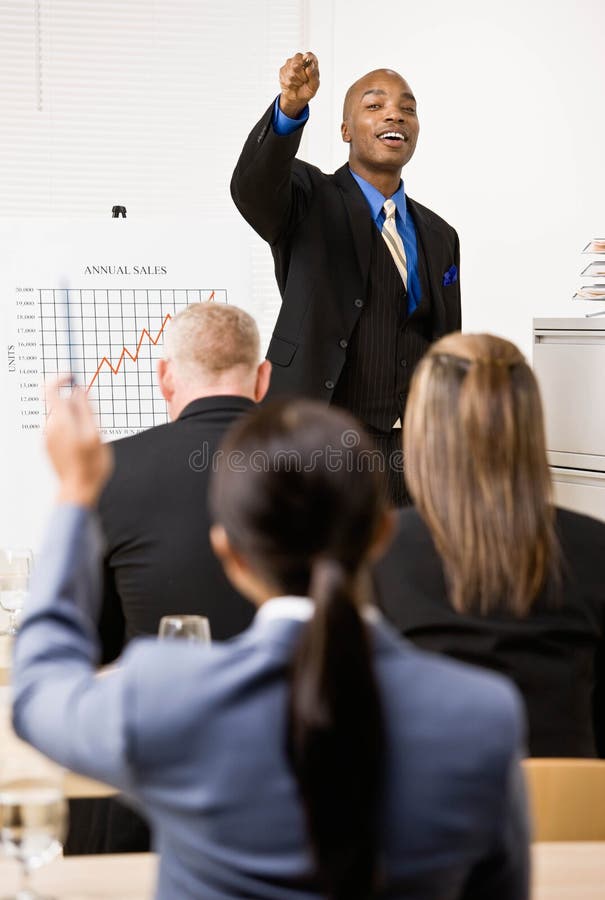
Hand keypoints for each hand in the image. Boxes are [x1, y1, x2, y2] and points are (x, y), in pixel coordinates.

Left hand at [45, 377, 113, 507]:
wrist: (77, 490)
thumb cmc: (90, 465)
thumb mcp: (95, 434)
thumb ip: (87, 410)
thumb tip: (80, 390)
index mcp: (60, 421)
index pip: (51, 389)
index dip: (61, 378)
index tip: (74, 376)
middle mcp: (49, 427)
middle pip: (58, 402)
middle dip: (74, 402)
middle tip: (92, 416)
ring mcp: (47, 437)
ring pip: (60, 416)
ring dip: (74, 417)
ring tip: (90, 437)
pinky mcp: (48, 446)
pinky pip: (58, 428)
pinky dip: (70, 428)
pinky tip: (82, 446)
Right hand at [279, 52, 319, 117]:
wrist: (297, 97)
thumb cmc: (307, 89)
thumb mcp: (314, 85)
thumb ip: (313, 75)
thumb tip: (309, 67)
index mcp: (310, 61)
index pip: (309, 55)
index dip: (308, 57)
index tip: (306, 59)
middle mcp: (300, 59)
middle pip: (297, 64)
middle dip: (301, 76)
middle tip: (304, 80)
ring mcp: (290, 63)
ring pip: (291, 73)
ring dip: (296, 82)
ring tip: (299, 83)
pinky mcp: (282, 70)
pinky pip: (286, 79)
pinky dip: (291, 85)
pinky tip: (293, 84)